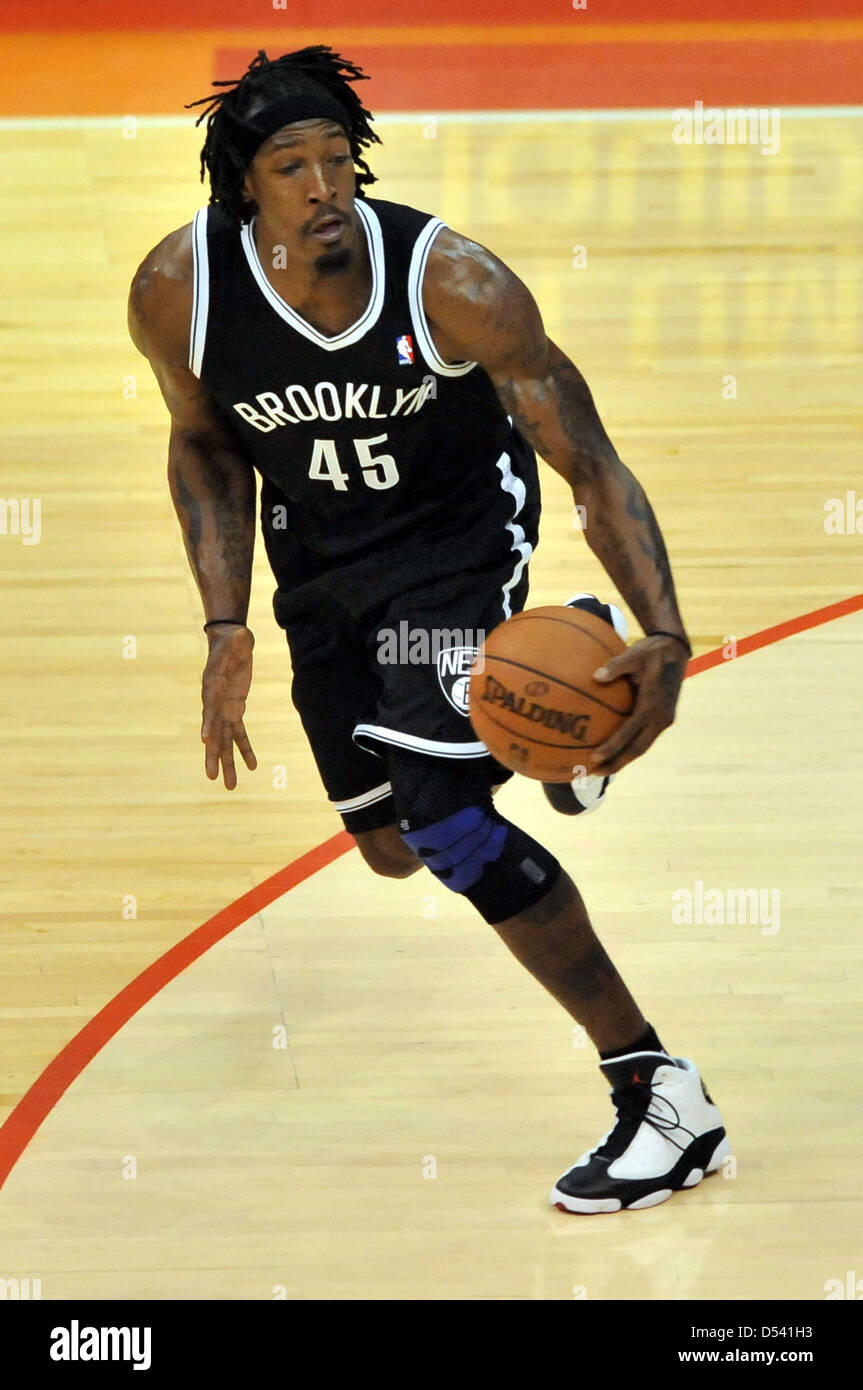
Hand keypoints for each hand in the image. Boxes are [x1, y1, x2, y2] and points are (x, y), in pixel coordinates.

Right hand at [201, 625, 256, 788]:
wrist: (231, 642)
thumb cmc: (233, 640)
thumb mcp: (238, 638)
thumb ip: (239, 639)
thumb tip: (242, 633)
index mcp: (212, 686)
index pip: (209, 708)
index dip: (208, 723)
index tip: (206, 740)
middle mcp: (215, 702)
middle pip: (214, 733)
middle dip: (213, 756)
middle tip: (212, 777)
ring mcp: (224, 708)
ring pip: (225, 740)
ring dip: (228, 762)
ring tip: (230, 785)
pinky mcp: (235, 710)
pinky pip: (240, 734)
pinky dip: (245, 750)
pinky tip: (252, 766)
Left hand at [586, 635, 687, 775]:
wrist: (676, 650)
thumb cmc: (652, 651)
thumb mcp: (635, 654)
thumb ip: (616, 665)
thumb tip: (596, 676)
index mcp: (653, 705)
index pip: (630, 732)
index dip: (613, 747)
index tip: (594, 757)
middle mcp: (661, 717)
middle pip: (637, 749)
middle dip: (616, 763)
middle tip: (593, 773)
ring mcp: (663, 720)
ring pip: (642, 746)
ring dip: (623, 759)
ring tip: (601, 768)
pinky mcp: (662, 718)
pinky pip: (644, 738)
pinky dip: (629, 747)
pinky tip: (613, 750)